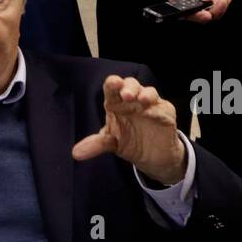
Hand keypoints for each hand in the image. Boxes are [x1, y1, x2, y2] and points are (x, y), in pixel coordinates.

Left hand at [72, 75, 186, 185]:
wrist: (153, 159)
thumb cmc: (131, 143)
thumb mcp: (113, 144)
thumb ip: (97, 144)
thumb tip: (76, 153)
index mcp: (117, 103)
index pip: (113, 89)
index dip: (113, 83)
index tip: (113, 83)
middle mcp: (134, 100)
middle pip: (131, 85)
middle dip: (129, 87)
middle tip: (126, 95)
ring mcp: (151, 105)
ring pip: (149, 92)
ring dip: (145, 94)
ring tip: (141, 101)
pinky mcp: (166, 113)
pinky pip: (162, 108)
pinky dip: (157, 109)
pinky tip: (152, 113)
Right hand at [168, 0, 239, 20]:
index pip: (176, 0)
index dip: (175, 8)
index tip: (183, 11)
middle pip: (189, 12)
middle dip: (197, 16)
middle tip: (204, 15)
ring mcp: (205, 3)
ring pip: (204, 16)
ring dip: (212, 13)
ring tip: (219, 3)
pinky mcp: (217, 5)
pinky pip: (217, 13)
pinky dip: (221, 9)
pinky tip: (223, 1)